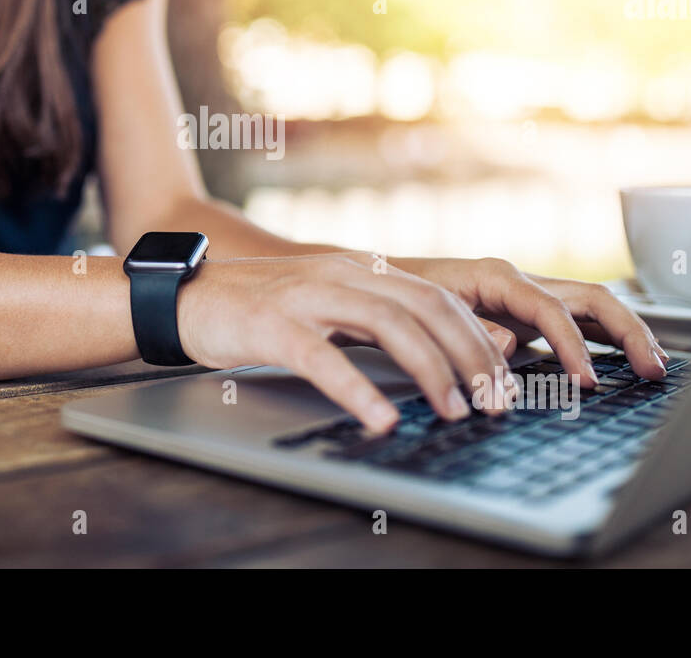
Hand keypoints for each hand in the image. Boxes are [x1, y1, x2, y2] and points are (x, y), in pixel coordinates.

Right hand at [177, 253, 515, 432]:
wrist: (186, 296)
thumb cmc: (259, 311)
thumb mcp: (328, 307)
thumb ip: (376, 322)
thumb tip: (437, 357)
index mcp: (362, 271)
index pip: (439, 299)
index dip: (479, 340)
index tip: (504, 382)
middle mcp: (344, 274)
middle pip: (428, 308)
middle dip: (471, 356)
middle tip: (495, 402)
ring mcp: (308, 295)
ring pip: (389, 325)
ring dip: (431, 371)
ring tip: (454, 412)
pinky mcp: (273, 324)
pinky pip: (324, 358)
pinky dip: (358, 390)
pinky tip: (380, 419)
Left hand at [396, 257, 668, 385]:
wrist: (379, 279)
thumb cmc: (400, 295)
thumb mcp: (429, 312)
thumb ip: (472, 329)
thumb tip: (512, 346)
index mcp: (496, 276)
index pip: (552, 309)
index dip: (575, 346)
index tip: (589, 383)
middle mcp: (519, 280)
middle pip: (592, 298)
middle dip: (628, 332)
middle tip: (653, 369)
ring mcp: (526, 294)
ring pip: (593, 305)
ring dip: (628, 333)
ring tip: (654, 365)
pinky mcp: (526, 310)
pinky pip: (578, 318)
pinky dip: (606, 336)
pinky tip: (625, 359)